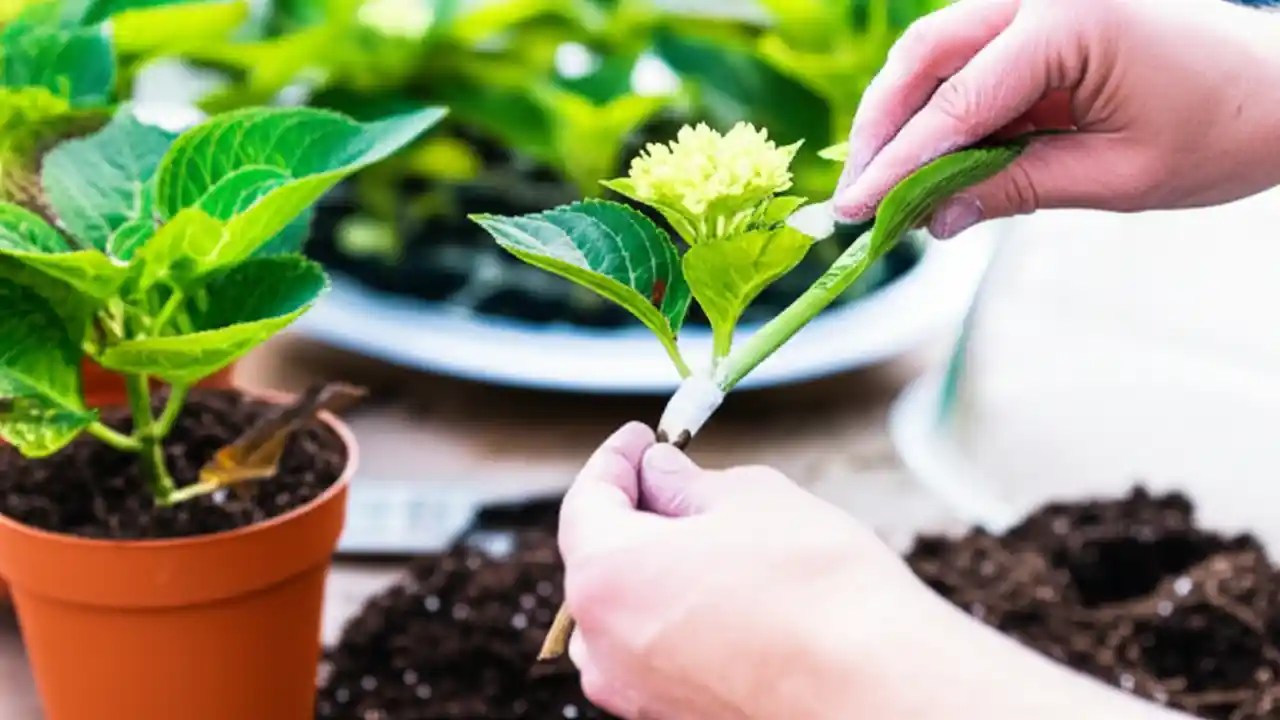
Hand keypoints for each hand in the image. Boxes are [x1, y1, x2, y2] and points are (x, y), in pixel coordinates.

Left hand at [559, 423, 1190, 719]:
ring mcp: (636, 692)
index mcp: (606, 576)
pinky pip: (655, 653)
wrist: (876, 689)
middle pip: (599, 560)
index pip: (587, 500)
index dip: (615, 459)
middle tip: (674, 477)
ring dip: (654, 570)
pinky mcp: (672, 718)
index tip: (643, 437)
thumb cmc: (815, 587)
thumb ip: (687, 484)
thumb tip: (661, 475)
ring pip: (624, 614)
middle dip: (634, 514)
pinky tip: (727, 595)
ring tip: (710, 538)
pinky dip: (675, 617)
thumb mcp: (750, 500)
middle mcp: (604, 644)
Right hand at [834, 0, 1279, 237]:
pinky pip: (970, 59)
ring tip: (882, 180)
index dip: (899, 162)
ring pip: (937, 51)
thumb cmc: (1223, 129)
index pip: (958, 100)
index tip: (858, 208)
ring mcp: (1042, 0)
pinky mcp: (1043, 19)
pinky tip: (926, 155)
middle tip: (857, 194)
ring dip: (903, 115)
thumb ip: (1015, 190)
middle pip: (927, 54)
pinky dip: (941, 107)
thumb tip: (932, 218)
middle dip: (883, 127)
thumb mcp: (1116, 176)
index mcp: (1072, 19)